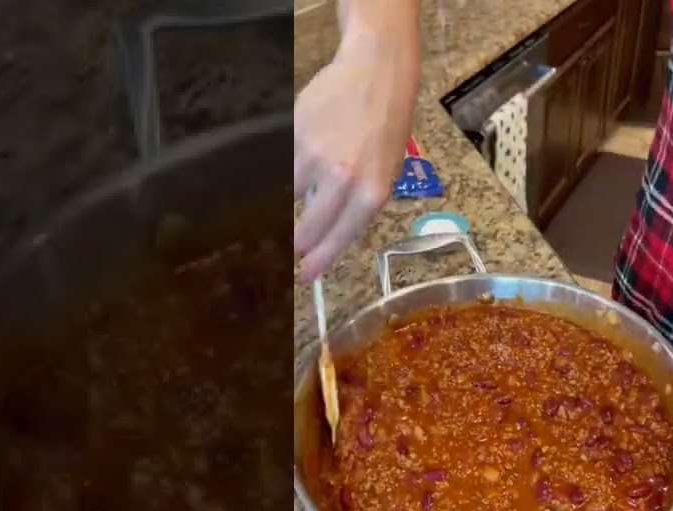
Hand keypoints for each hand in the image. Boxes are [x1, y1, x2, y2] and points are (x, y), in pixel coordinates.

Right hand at [293, 13, 419, 281]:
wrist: (377, 72)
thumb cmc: (388, 124)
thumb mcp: (387, 171)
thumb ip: (359, 201)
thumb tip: (328, 230)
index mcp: (372, 192)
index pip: (338, 238)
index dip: (319, 261)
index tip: (306, 276)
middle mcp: (343, 179)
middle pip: (307, 227)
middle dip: (297, 243)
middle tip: (291, 250)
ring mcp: (316, 157)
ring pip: (289, 197)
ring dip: (288, 207)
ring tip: (290, 207)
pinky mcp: (295, 135)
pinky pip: (284, 168)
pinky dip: (285, 176)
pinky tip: (292, 173)